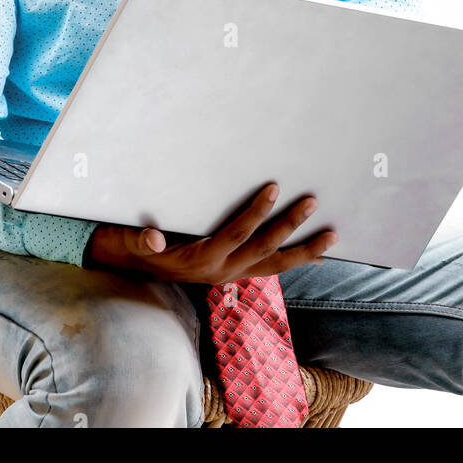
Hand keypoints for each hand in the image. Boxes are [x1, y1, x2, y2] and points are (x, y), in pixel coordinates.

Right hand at [83, 182, 337, 283]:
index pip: (235, 233)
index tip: (274, 187)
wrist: (131, 269)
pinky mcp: (234, 273)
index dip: (256, 212)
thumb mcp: (129, 240)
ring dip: (304, 251)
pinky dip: (294, 260)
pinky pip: (270, 269)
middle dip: (291, 227)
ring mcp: (230, 275)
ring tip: (332, 237)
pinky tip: (315, 254)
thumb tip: (154, 237)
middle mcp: (221, 272)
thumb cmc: (132, 246)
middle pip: (264, 250)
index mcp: (200, 260)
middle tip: (313, 201)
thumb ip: (141, 239)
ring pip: (274, 265)